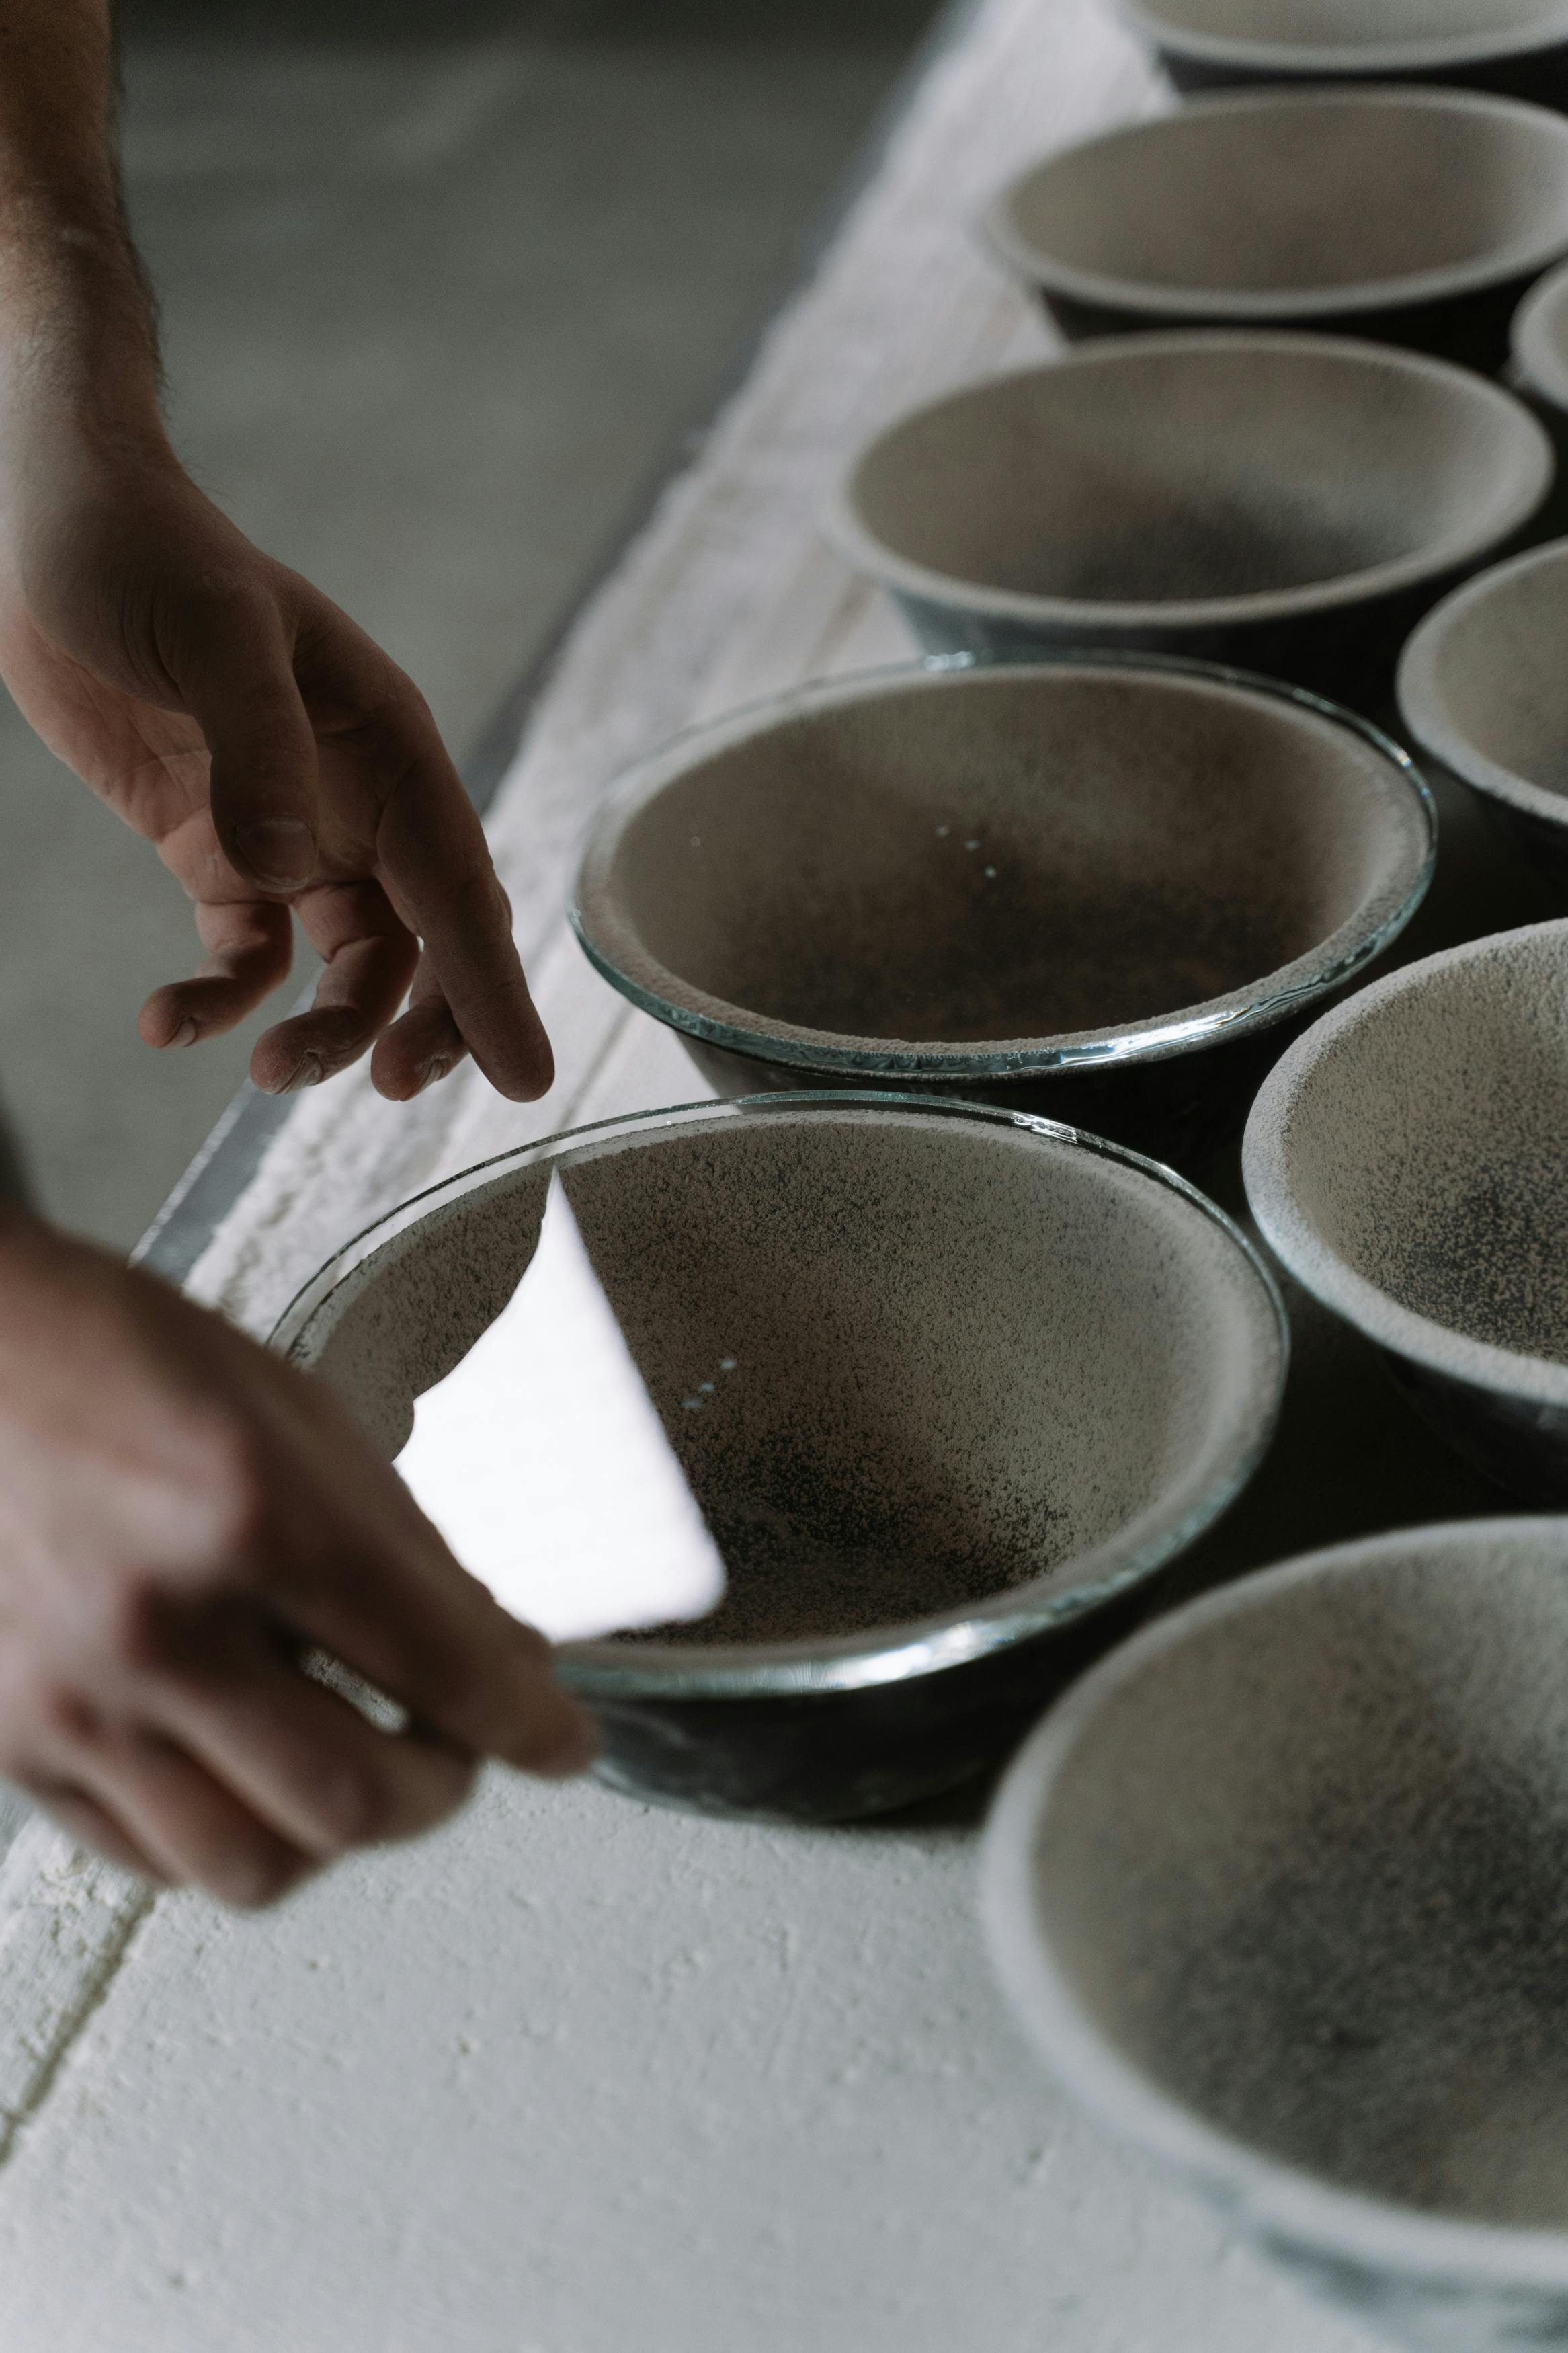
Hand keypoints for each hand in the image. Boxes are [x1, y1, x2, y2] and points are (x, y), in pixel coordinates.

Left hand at [0, 438, 552, 1101]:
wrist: (51, 526)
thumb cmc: (145, 554)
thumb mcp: (213, 633)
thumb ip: (258, 750)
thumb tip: (283, 874)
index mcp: (391, 747)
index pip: (460, 887)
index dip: (494, 986)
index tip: (527, 1080)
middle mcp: (359, 802)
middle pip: (424, 943)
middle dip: (418, 1023)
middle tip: (386, 1087)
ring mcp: (290, 832)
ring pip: (345, 964)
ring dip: (321, 1028)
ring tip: (267, 1071)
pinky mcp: (216, 852)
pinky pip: (244, 953)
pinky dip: (218, 999)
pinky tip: (167, 1023)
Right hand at [0, 1208, 593, 1905]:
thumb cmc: (119, 1357)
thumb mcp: (297, 1415)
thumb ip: (404, 1547)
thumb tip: (496, 1655)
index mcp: (250, 1514)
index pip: (440, 1669)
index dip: (531, 1724)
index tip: (565, 1742)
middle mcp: (157, 1626)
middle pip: (353, 1802)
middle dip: (443, 1789)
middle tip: (461, 1749)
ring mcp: (72, 1701)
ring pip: (253, 1864)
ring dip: (336, 1832)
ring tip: (361, 1767)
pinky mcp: (11, 1745)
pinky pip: (151, 1859)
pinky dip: (230, 1835)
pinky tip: (255, 1773)